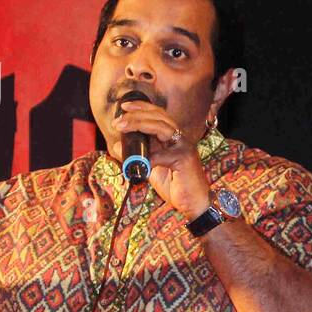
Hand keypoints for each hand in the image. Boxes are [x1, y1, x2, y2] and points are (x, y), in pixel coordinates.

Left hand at [111, 100, 211, 215]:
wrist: (194, 203)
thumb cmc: (175, 186)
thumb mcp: (151, 168)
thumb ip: (137, 156)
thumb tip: (117, 146)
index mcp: (172, 138)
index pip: (158, 115)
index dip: (142, 107)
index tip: (124, 107)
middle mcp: (180, 138)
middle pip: (159, 116)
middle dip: (136, 114)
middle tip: (118, 121)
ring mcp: (184, 147)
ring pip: (161, 127)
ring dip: (139, 124)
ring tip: (122, 127)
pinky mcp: (185, 159)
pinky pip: (162, 154)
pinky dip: (148, 158)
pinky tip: (140, 164)